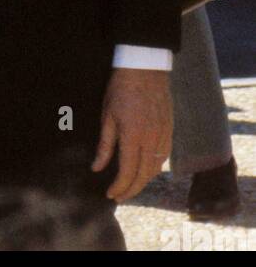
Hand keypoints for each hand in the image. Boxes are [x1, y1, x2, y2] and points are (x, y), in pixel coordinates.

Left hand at [92, 67, 171, 200]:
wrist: (145, 69)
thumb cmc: (121, 89)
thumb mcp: (106, 115)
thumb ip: (104, 145)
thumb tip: (97, 168)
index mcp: (133, 137)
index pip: (127, 172)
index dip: (119, 187)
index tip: (110, 194)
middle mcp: (151, 140)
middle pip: (143, 176)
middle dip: (131, 190)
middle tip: (119, 197)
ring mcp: (163, 136)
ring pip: (155, 169)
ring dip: (143, 181)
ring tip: (130, 186)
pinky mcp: (170, 131)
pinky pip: (164, 157)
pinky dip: (154, 169)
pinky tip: (145, 170)